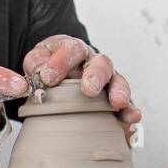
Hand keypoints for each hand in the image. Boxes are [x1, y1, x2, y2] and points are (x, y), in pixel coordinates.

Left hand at [22, 35, 141, 126]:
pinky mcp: (114, 98)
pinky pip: (125, 103)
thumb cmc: (47, 69)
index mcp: (73, 49)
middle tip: (88, 89)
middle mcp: (93, 61)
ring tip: (118, 103)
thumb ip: (35, 62)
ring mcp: (107, 79)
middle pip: (100, 63)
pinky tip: (132, 118)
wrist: (56, 76)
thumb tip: (38, 69)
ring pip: (117, 81)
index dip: (60, 62)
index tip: (48, 77)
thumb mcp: (37, 61)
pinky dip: (129, 110)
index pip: (70, 49)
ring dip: (118, 91)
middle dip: (96, 75)